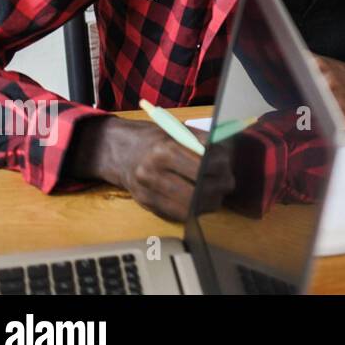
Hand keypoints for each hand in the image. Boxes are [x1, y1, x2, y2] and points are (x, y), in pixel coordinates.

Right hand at [66, 116, 232, 221]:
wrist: (117, 149)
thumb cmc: (153, 138)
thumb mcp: (178, 130)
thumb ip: (202, 142)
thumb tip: (227, 155)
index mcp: (165, 149)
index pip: (203, 165)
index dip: (221, 168)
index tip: (228, 167)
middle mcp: (154, 171)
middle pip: (197, 189)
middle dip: (218, 188)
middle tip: (227, 184)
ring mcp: (147, 190)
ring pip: (188, 206)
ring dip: (208, 203)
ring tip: (217, 195)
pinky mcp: (145, 203)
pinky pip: (175, 213)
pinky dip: (192, 211)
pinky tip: (200, 202)